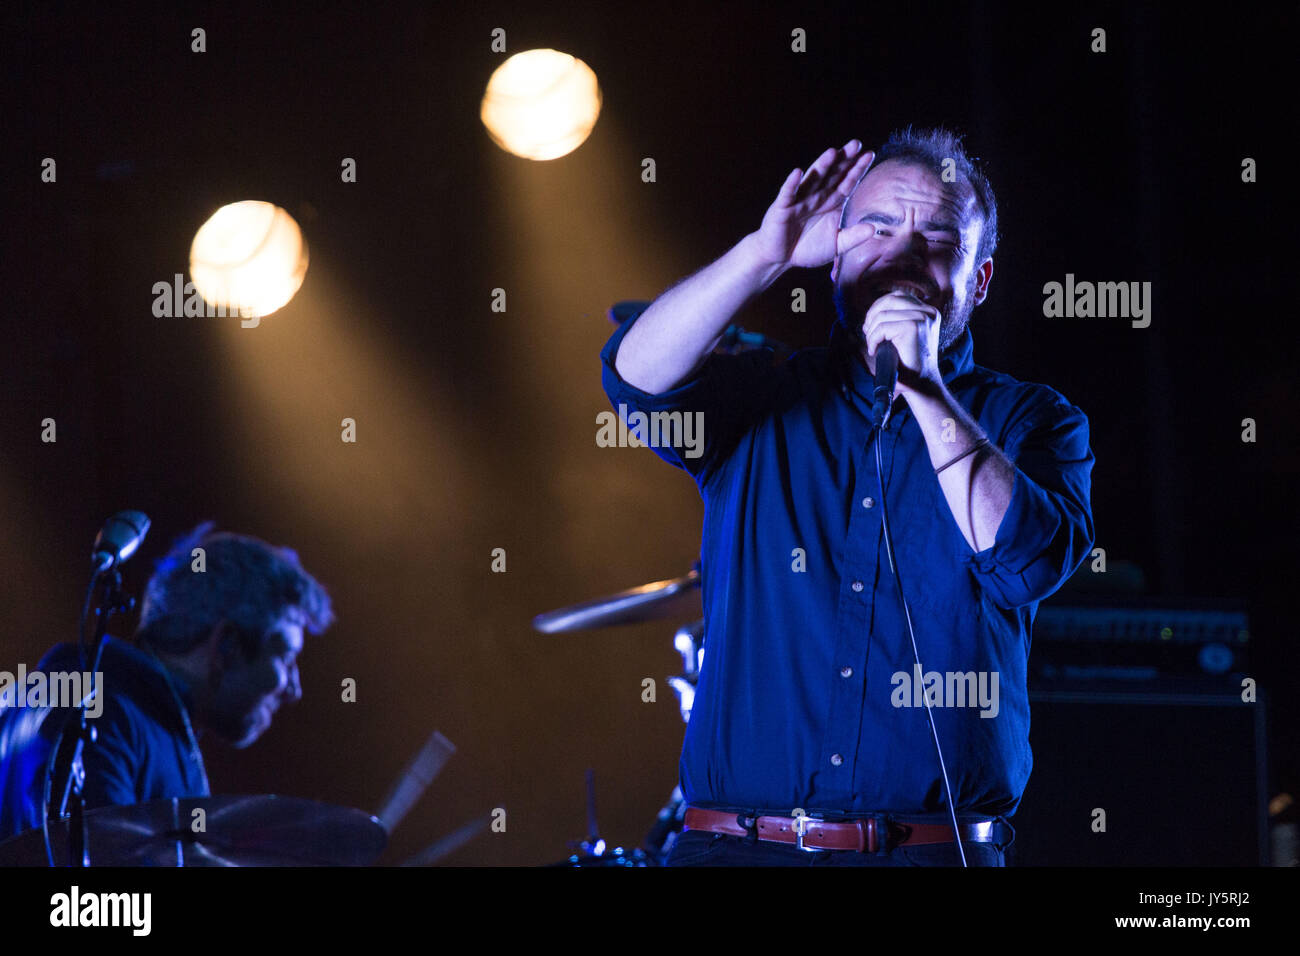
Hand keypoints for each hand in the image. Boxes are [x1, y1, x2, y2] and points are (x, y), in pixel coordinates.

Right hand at [751, 140, 876, 270]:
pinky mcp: (782, 208)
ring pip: (812, 179)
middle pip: (832, 174)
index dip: (857, 169)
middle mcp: (817, 196)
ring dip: (821, 165)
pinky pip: (787, 194)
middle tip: (856, 144)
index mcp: (832, 202)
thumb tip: (873, 229)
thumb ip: (853, 236)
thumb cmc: (808, 248)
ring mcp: (799, 200)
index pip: (847, 182)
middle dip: (843, 160)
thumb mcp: (836, 245)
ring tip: (832, 152)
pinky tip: (798, 172)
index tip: (870, 154)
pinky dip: (792, 184)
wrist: (781, 258)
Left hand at [862, 291, 943, 399]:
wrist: (920, 385)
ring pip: (883, 314)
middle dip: (872, 316)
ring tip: (872, 345)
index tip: (870, 326)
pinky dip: (872, 339)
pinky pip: (882, 327)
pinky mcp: (913, 327)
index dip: (878, 308)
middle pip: (890, 300)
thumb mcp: (904, 335)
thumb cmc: (909, 364)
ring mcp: (923, 318)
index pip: (898, 297)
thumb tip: (873, 310)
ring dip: (871, 331)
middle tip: (867, 333)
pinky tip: (874, 350)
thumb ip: (896, 319)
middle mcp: (929, 312)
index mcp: (929, 312)